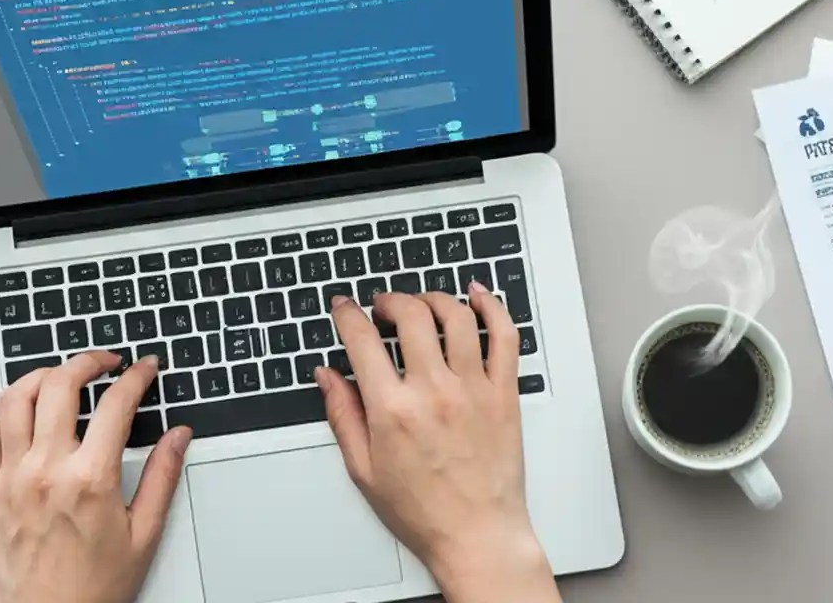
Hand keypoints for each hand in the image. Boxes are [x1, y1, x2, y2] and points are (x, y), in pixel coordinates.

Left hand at [0, 351, 192, 602]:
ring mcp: (13, 476)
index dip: (136, 377)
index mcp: (90, 480)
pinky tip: (18, 400)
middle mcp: (47, 470)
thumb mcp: (143, 534)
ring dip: (43, 374)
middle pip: (61, 385)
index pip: (116, 405)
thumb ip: (163, 477)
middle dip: (89, 361)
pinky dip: (0, 403)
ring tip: (63, 374)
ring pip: (17, 397)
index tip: (144, 369)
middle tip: (107, 362)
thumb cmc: (91, 588)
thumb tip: (178, 437)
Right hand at [317, 284, 559, 602]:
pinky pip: (504, 336)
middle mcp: (433, 391)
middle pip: (410, 314)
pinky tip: (477, 296)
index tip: (344, 308)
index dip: (347, 314)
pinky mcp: (503, 393)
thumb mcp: (363, 469)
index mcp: (392, 410)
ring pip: (455, 316)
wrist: (477, 535)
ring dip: (433, 298)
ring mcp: (473, 388)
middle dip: (389, 300)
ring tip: (421, 303)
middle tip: (382, 306)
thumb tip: (327, 375)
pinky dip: (491, 307)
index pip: (362, 339)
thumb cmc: (422, 511)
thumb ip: (343, 415)